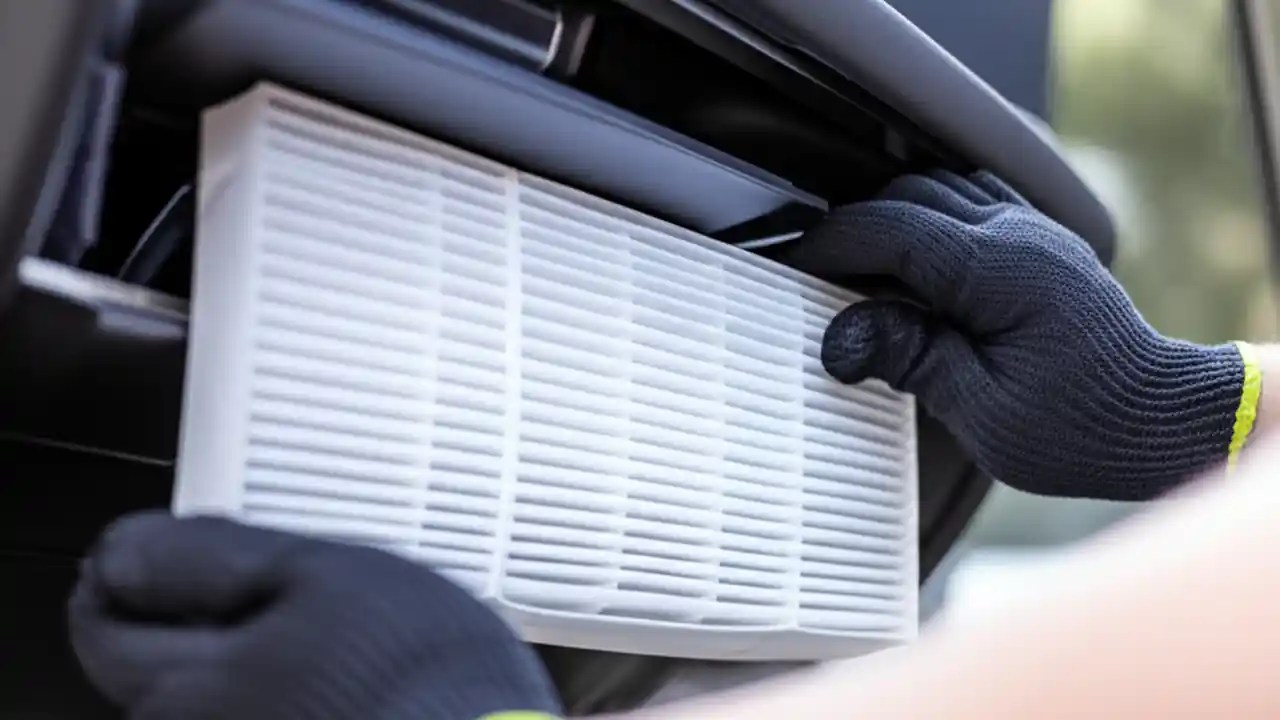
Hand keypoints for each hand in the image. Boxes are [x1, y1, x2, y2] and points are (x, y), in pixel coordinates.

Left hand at [68, 512, 561, 719]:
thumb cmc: (425, 674)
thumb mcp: (324, 570)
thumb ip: (211, 557)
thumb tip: (127, 549)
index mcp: (192, 682)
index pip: (102, 618)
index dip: (123, 566)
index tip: (152, 546)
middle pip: (141, 666)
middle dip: (175, 616)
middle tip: (241, 585)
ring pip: (198, 697)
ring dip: (228, 659)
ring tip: (305, 635)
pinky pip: (248, 716)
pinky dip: (269, 694)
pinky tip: (325, 679)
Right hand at [787, 171, 1252, 498]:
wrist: (1158, 418)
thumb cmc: (1081, 427)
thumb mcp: (982, 410)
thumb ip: (909, 358)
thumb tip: (841, 336)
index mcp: (998, 270)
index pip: (889, 228)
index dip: (830, 244)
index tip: (792, 267)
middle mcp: (1017, 234)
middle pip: (907, 195)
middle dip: (852, 230)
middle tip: (816, 278)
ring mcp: (1032, 230)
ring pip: (937, 187)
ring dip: (889, 218)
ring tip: (857, 271)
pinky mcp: (1039, 240)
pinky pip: (969, 200)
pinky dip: (926, 218)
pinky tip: (910, 261)